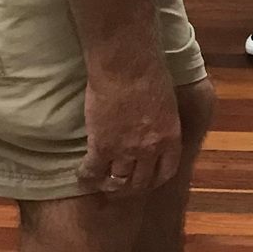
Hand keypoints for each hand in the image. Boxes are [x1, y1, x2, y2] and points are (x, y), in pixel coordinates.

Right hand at [80, 62, 182, 193]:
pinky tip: (82, 176)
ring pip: (117, 180)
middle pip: (141, 181)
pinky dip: (87, 177)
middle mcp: (150, 150)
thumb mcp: (166, 102)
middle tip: (122, 185)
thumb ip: (161, 119)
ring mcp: (125, 151)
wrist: (126, 65)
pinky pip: (93, 171)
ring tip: (101, 182)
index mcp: (170, 138)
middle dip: (131, 186)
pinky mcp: (101, 146)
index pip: (166, 171)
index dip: (155, 179)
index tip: (147, 180)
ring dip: (109, 184)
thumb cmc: (150, 72)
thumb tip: (152, 125)